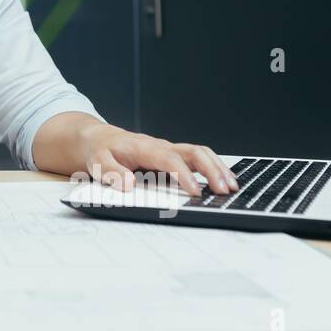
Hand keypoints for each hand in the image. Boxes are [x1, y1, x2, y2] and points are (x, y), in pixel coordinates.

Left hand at [76, 122, 237, 197]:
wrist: (98, 139)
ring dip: (218, 169)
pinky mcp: (173, 157)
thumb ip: (110, 173)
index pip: (169, 159)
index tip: (195, 191)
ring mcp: (169, 151)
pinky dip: (214, 168)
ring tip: (232, 188)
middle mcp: (161, 147)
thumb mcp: (97, 162)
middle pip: (194, 152)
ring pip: (200, 154)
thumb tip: (128, 184)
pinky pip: (198, 159)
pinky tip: (224, 181)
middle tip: (224, 191)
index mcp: (144, 148)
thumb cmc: (100, 151)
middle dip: (212, 170)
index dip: (183, 175)